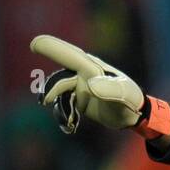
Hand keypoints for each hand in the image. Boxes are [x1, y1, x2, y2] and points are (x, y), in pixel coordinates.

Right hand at [31, 35, 145, 132]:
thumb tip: (89, 84)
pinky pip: (62, 103)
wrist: (133, 115)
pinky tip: (70, 126)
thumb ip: (109, 89)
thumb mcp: (123, 96)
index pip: (70, 55)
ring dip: (60, 106)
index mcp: (93, 68)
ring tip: (69, 120)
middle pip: (60, 74)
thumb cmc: (130, 101)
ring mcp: (79, 84)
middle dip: (51, 83)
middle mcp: (84, 73)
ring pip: (59, 92)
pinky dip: (63, 114)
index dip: (53, 48)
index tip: (36, 43)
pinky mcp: (77, 97)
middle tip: (44, 91)